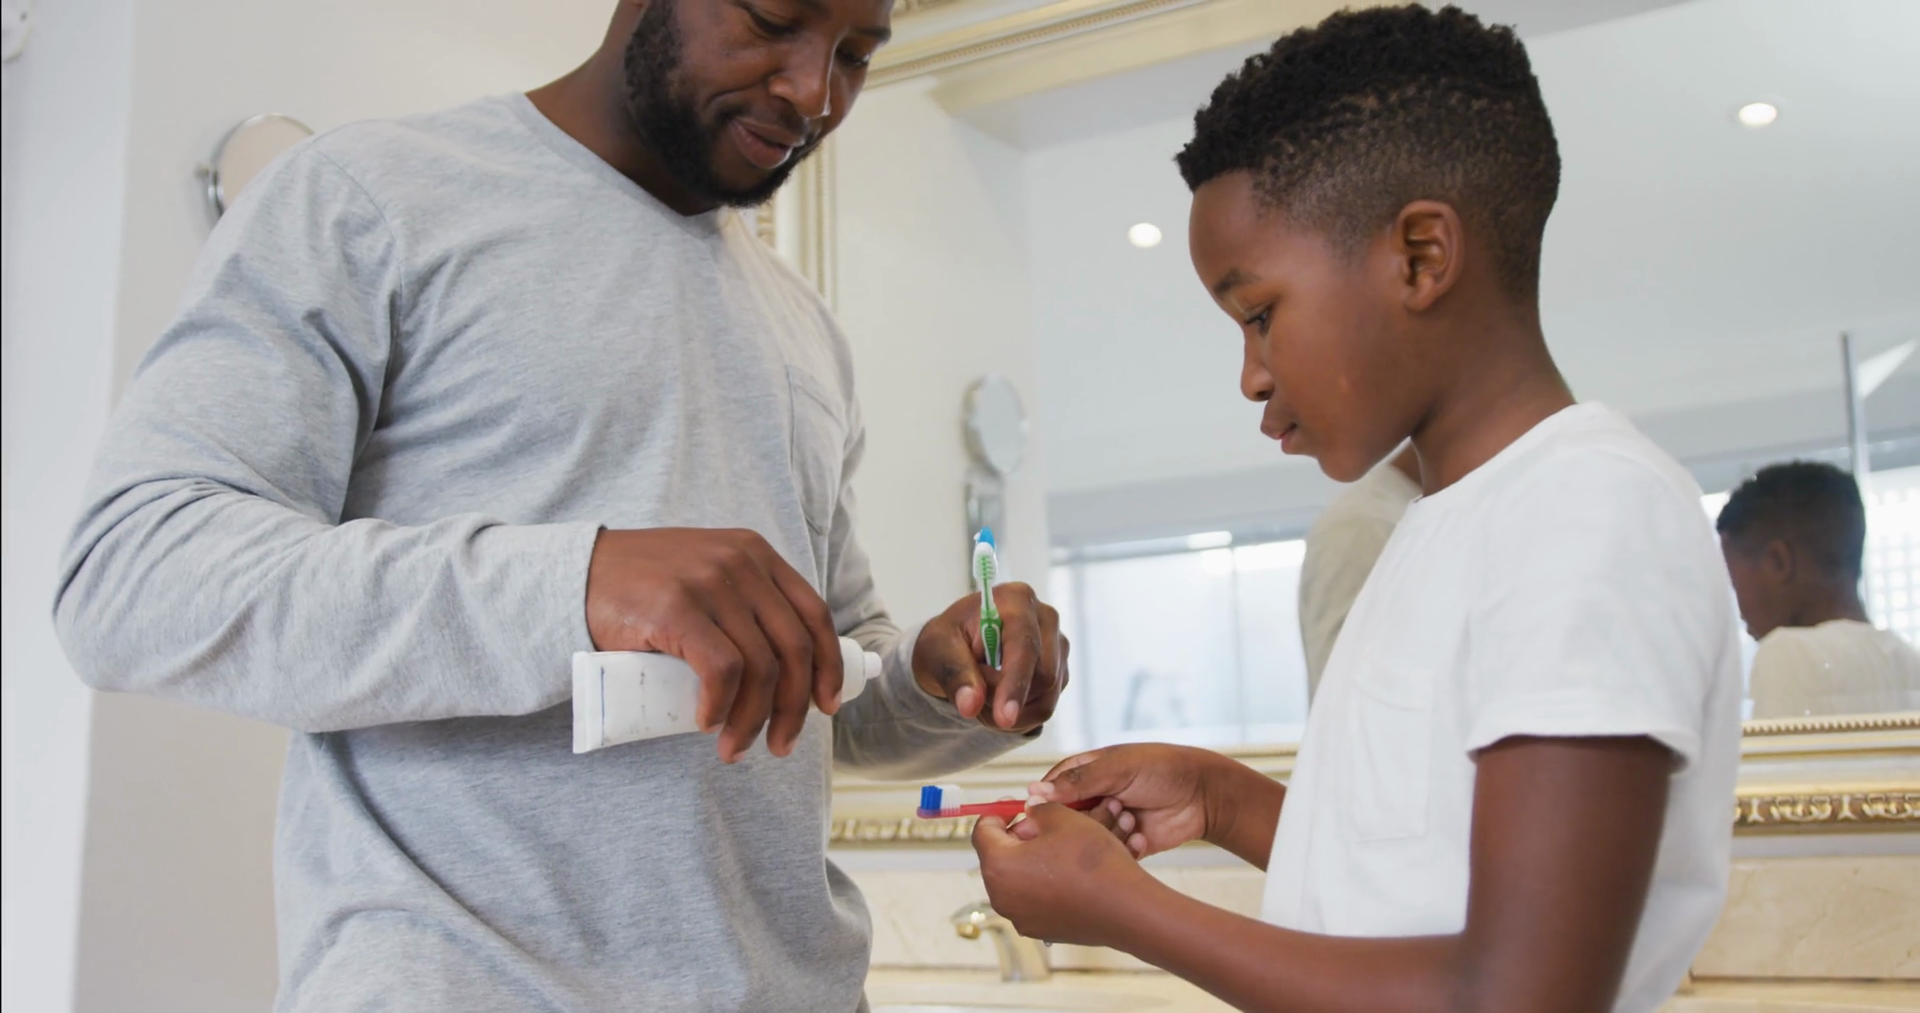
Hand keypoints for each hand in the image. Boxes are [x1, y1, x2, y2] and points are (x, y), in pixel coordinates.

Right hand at [585, 528, 841, 762]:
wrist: (572, 576)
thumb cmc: (641, 589)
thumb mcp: (706, 575)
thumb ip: (743, 602)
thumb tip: (786, 672)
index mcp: (755, 553)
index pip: (814, 615)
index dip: (829, 667)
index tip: (826, 707)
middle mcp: (739, 562)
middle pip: (794, 648)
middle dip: (794, 709)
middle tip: (780, 746)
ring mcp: (708, 583)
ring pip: (760, 667)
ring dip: (753, 721)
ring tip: (734, 748)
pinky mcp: (676, 608)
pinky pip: (722, 670)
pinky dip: (722, 706)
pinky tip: (706, 723)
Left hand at [912, 582, 1065, 731]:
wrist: (958, 647)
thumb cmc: (947, 641)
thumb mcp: (937, 650)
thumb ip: (954, 674)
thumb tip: (971, 704)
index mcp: (1016, 600)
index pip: (1025, 646)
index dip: (1016, 683)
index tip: (1004, 717)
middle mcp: (1046, 618)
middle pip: (1043, 677)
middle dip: (1004, 698)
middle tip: (972, 695)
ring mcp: (1058, 645)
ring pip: (1046, 698)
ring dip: (1010, 711)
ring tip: (982, 695)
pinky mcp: (1060, 669)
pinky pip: (1045, 706)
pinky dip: (1018, 715)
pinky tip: (998, 698)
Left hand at [971, 802, 1152, 946]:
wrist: (1127, 907)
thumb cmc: (1094, 864)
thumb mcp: (1064, 818)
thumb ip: (1039, 809)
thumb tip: (1030, 810)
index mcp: (999, 866)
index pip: (983, 831)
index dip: (998, 813)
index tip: (1014, 807)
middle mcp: (1003, 897)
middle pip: (998, 856)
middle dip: (1019, 837)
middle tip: (1043, 825)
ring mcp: (1021, 917)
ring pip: (1018, 877)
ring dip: (1034, 859)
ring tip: (1061, 846)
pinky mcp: (1041, 929)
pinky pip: (1034, 898)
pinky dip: (1045, 882)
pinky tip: (1070, 871)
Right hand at [1028, 744, 1259, 860]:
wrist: (1204, 794)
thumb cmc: (1161, 769)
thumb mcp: (1118, 768)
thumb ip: (1077, 782)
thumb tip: (1034, 792)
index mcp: (1085, 774)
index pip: (1049, 790)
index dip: (1041, 805)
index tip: (1034, 819)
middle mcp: (1093, 800)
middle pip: (1065, 821)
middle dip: (1079, 822)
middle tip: (1098, 816)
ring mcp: (1109, 824)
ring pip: (1087, 841)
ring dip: (1108, 833)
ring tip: (1131, 817)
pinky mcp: (1125, 847)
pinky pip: (1111, 856)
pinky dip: (1125, 848)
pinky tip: (1142, 834)